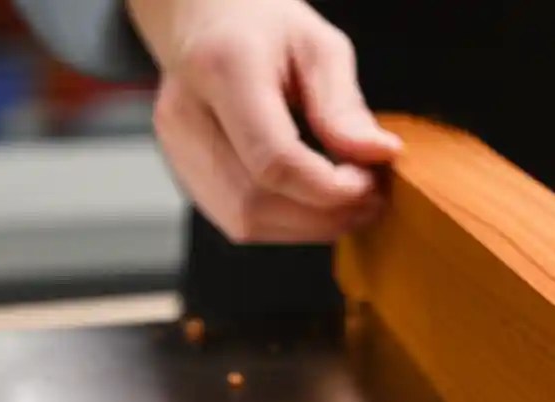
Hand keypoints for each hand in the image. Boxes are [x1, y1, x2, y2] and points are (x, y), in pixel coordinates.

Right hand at [130, 0, 399, 242]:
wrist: (203, 18)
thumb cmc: (261, 26)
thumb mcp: (318, 45)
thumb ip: (344, 105)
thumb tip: (378, 155)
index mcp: (222, 69)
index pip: (273, 159)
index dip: (329, 188)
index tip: (370, 182)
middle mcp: (186, 115)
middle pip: (256, 202)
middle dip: (325, 216)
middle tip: (371, 199)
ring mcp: (176, 149)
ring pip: (244, 221)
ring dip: (308, 227)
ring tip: (348, 203)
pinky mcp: (183, 172)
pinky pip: (236, 219)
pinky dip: (285, 222)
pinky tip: (314, 202)